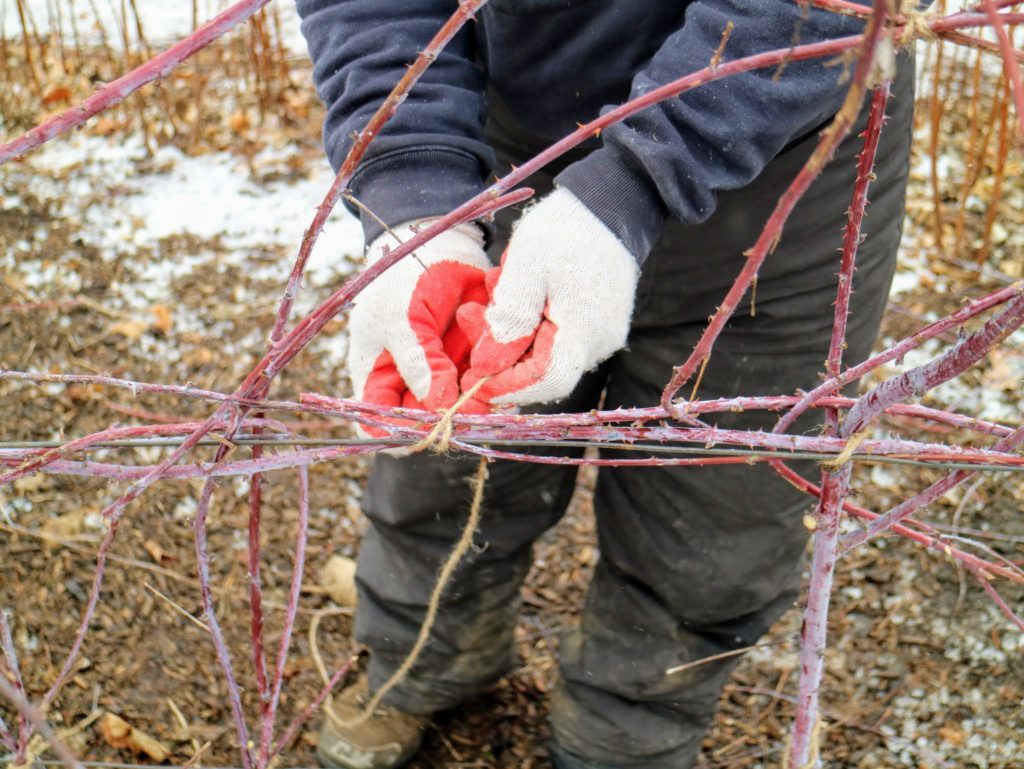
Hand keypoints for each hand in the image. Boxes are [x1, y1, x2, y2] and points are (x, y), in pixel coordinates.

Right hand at [347, 221, 489, 436]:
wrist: (439, 242)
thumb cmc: (403, 277)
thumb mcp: (401, 317)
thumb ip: (419, 361)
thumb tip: (438, 404)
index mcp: (379, 377)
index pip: (380, 423)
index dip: (400, 430)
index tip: (430, 421)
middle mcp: (413, 383)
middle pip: (431, 420)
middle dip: (453, 410)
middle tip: (472, 387)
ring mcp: (446, 374)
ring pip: (466, 404)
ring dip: (479, 385)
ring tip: (476, 341)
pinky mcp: (475, 361)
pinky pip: (490, 378)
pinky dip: (495, 362)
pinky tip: (485, 326)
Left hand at [457, 188, 638, 406]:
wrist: (610, 200)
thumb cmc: (566, 228)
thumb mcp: (525, 267)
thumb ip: (508, 319)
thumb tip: (487, 367)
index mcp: (585, 330)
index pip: (547, 382)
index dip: (508, 387)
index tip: (473, 377)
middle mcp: (599, 341)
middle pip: (544, 369)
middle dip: (500, 351)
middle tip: (470, 315)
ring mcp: (602, 332)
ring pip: (548, 352)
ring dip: (512, 330)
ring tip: (493, 288)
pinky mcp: (599, 321)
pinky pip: (558, 335)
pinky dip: (530, 321)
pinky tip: (516, 289)